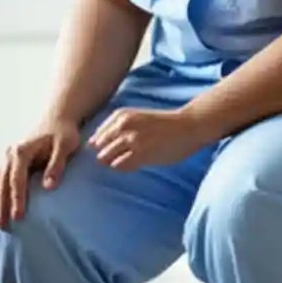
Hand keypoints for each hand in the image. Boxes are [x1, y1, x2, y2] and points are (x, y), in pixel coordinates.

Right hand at [0, 117, 80, 227]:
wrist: (58, 119)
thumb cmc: (63, 133)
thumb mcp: (65, 146)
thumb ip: (56, 165)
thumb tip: (48, 186)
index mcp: (21, 150)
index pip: (17, 179)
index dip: (17, 199)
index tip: (19, 217)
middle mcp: (10, 154)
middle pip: (2, 184)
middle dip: (1, 205)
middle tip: (2, 226)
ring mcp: (8, 158)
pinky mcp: (10, 163)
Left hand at [87, 107, 207, 170]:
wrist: (188, 126)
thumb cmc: (163, 124)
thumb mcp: (135, 118)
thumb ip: (116, 129)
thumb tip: (92, 145)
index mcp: (120, 115)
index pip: (96, 136)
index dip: (99, 147)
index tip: (111, 151)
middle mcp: (122, 125)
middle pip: (98, 148)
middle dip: (103, 156)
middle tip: (120, 158)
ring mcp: (131, 139)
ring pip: (105, 157)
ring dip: (112, 162)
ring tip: (130, 159)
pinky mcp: (141, 153)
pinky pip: (120, 165)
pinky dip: (123, 167)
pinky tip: (136, 163)